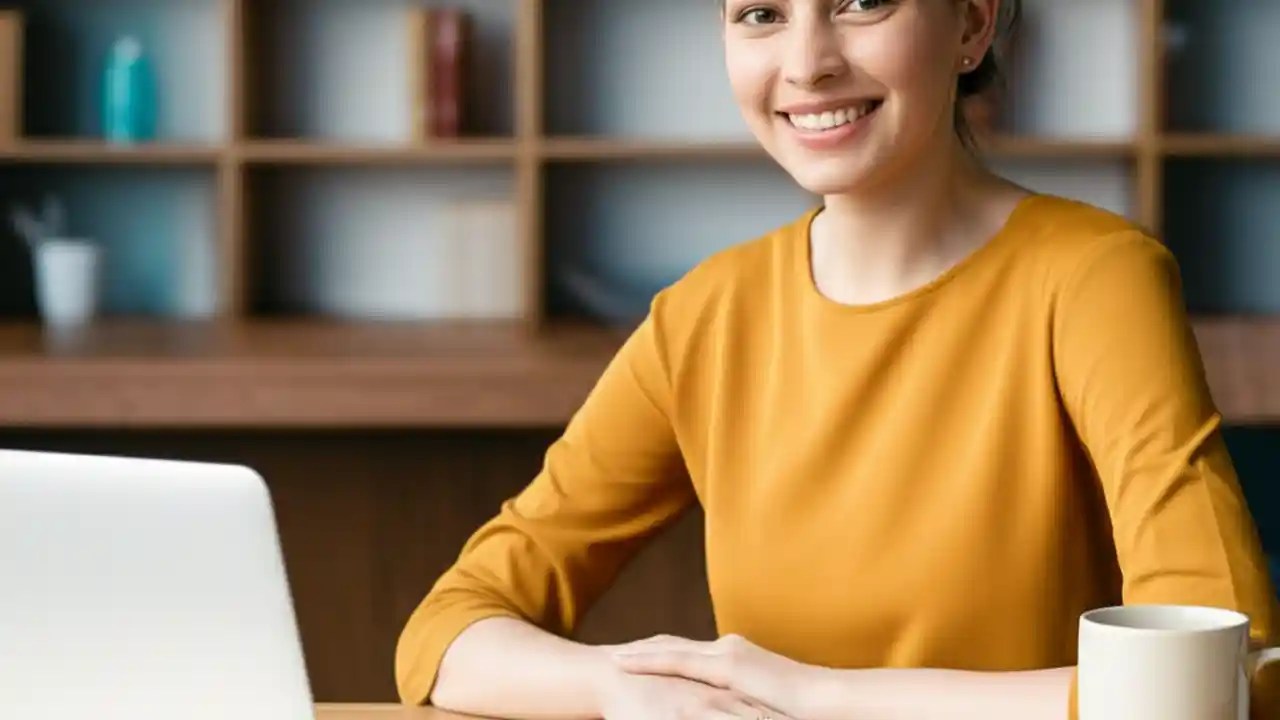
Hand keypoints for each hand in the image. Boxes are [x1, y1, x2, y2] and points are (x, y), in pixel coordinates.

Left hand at [611, 634, 815, 717]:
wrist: (825, 701)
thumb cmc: (798, 710)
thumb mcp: (759, 703)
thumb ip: (737, 701)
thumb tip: (721, 711)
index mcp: (734, 657)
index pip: (689, 653)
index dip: (661, 655)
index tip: (636, 658)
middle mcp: (726, 648)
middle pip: (673, 644)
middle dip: (643, 648)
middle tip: (614, 653)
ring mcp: (726, 653)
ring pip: (669, 648)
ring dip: (639, 652)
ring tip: (612, 657)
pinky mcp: (727, 665)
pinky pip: (677, 661)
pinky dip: (649, 660)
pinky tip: (625, 663)